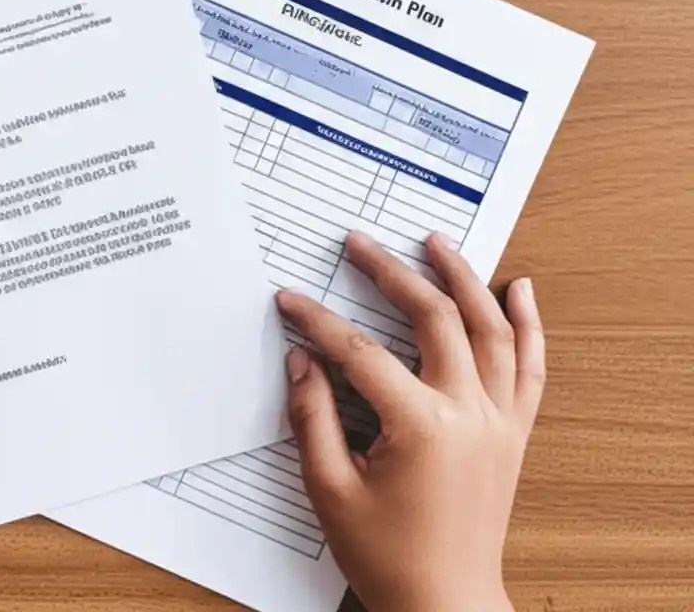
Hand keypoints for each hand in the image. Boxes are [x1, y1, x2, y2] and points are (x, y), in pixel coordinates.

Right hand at [278, 231, 544, 611]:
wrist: (444, 602)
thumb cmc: (387, 557)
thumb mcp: (330, 490)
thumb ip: (312, 418)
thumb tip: (302, 361)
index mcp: (421, 427)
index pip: (359, 352)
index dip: (317, 322)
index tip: (289, 301)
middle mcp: (468, 414)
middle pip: (433, 319)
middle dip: (391, 274)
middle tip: (360, 244)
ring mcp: (498, 421)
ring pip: (490, 329)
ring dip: (463, 279)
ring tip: (436, 243)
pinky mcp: (513, 433)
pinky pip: (530, 366)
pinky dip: (527, 324)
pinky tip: (519, 291)